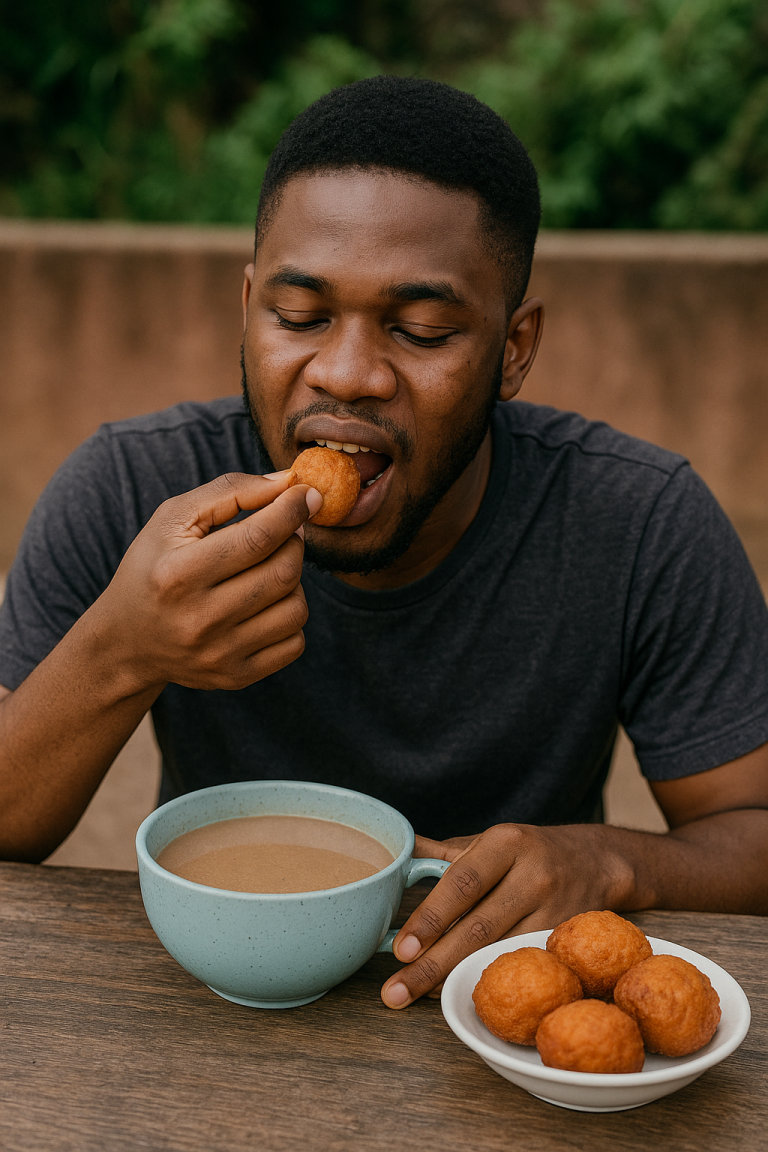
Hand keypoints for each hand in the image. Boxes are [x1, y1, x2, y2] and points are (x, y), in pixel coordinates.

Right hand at [97, 471, 322, 691]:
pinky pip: (295, 641)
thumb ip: (231, 491)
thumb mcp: (173, 519)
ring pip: (296, 608)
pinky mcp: (235, 677)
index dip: (292, 510)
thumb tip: (290, 483)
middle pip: (283, 572)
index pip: (257, 538)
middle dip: (294, 542)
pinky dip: (289, 616)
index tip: (308, 495)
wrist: (127, 641)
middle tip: (283, 532)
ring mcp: (219, 654)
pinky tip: (264, 605)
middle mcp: (199, 619)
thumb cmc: (155, 566)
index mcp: (178, 574)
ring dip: (293, 580)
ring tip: (267, 570)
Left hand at [380, 823, 632, 1007]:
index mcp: (506, 843)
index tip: (400, 948)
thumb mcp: (489, 840)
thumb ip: (441, 853)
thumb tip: (392, 857)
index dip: (430, 917)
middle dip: (433, 963)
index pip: (461, 883)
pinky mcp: (566, 940)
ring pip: (499, 953)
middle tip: (396, 989)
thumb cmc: (528, 851)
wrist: (597, 861)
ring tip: (416, 996)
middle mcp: (533, 875)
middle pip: (477, 927)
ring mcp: (554, 911)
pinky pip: (522, 966)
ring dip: (455, 978)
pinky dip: (489, 982)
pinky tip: (461, 992)